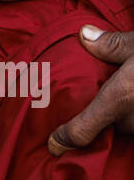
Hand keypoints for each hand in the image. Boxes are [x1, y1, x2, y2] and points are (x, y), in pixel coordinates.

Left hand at [48, 27, 133, 154]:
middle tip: (100, 97)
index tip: (53, 144)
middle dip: (104, 115)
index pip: (83, 129)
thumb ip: (111, 44)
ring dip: (125, 115)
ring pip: (129, 126)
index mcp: (118, 99)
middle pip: (109, 125)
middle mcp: (132, 120)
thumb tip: (84, 35)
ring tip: (125, 95)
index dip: (65, 139)